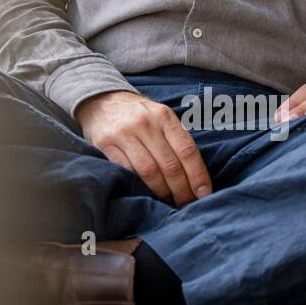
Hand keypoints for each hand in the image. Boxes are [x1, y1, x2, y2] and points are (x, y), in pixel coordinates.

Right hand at [75, 90, 212, 206]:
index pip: (187, 150)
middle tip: (186, 204)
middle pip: (170, 165)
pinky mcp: (106, 144)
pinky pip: (127, 171)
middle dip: (181, 190)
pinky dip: (139, 185)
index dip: (198, 176)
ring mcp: (124, 133)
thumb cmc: (138, 115)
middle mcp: (145, 123)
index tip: (204, 194)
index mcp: (164, 116)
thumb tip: (196, 176)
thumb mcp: (160, 116)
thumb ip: (176, 138)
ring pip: (149, 171)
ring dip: (161, 191)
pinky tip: (145, 192)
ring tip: (167, 200)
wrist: (101, 100)